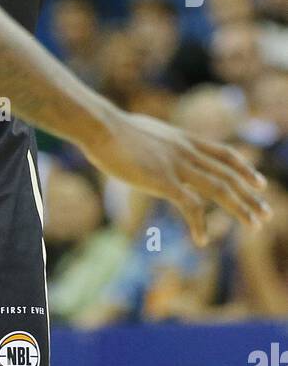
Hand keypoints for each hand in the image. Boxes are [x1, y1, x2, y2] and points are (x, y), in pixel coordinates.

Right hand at [86, 109, 270, 246]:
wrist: (100, 125)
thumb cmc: (110, 128)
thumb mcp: (142, 131)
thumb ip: (155, 141)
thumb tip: (149, 145)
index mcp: (181, 138)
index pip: (223, 153)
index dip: (243, 168)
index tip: (259, 181)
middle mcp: (185, 150)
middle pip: (227, 174)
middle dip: (250, 195)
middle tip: (267, 213)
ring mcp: (177, 165)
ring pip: (219, 188)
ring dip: (240, 208)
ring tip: (254, 226)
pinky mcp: (163, 180)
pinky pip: (190, 206)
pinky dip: (199, 225)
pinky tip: (202, 240)